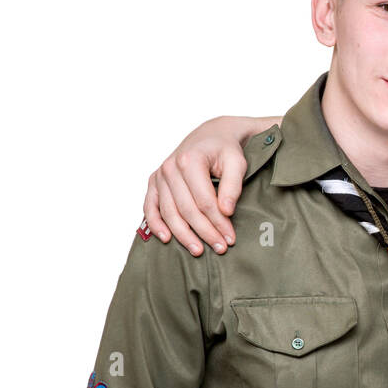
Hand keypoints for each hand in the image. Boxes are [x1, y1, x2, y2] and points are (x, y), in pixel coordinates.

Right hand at [142, 116, 276, 254]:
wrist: (210, 136)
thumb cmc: (225, 150)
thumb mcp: (237, 162)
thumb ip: (233, 185)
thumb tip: (226, 211)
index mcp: (190, 161)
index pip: (205, 201)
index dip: (218, 223)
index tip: (230, 238)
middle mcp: (170, 168)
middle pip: (186, 209)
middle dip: (204, 232)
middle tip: (220, 249)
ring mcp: (160, 176)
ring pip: (169, 212)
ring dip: (183, 234)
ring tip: (198, 251)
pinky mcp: (154, 183)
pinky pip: (150, 207)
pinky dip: (155, 224)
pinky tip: (166, 238)